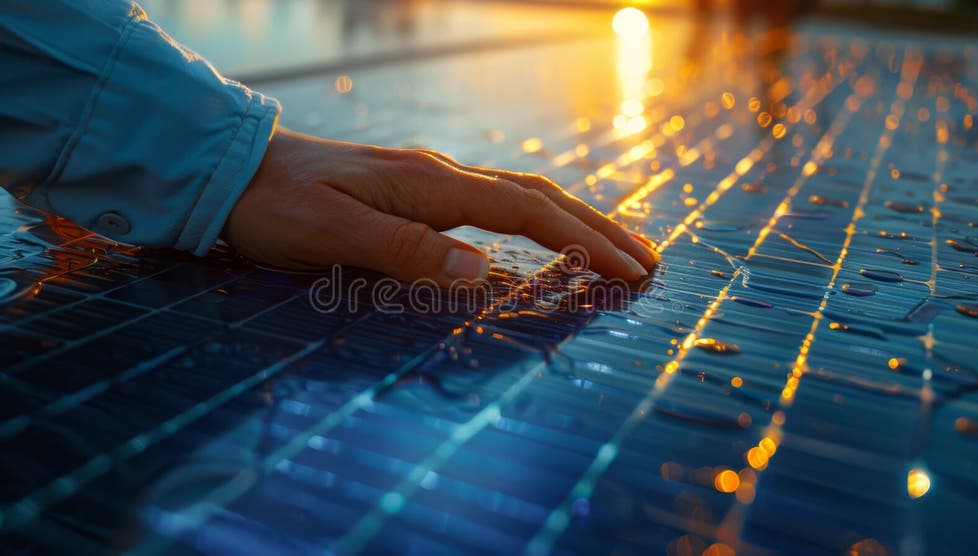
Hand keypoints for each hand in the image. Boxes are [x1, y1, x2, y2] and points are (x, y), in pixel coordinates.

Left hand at [223, 128, 658, 285]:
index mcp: (430, 186)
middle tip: (649, 259)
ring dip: (576, 220)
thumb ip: (405, 253)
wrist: (233, 172)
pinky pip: (495, 202)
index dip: (584, 241)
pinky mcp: (417, 192)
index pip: (527, 211)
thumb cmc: (275, 208)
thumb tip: (480, 273)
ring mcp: (431, 181)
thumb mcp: (331, 235)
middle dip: (599, 227)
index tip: (630, 269)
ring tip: (618, 246)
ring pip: (522, 194)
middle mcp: (441, 177)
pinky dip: (537, 218)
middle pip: (539, 196)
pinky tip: (545, 233)